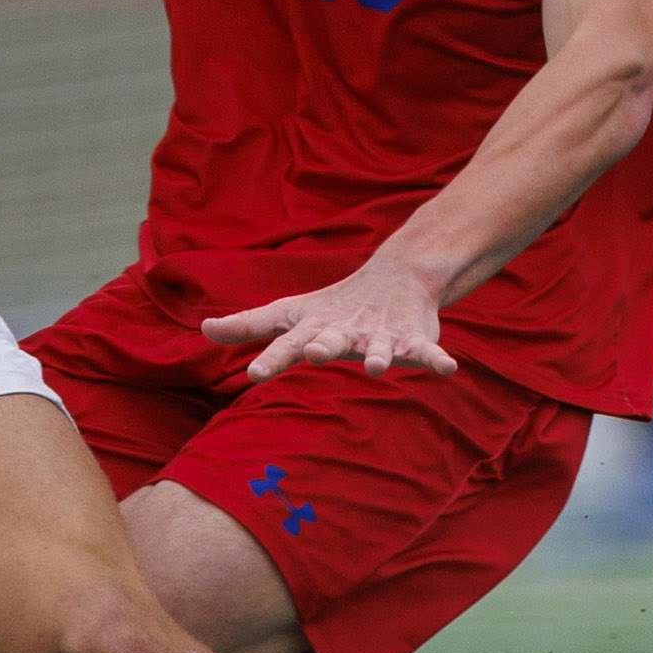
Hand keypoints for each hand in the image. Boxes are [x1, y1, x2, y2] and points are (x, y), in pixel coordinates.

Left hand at [202, 256, 458, 381]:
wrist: (393, 278)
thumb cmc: (329, 306)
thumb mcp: (287, 314)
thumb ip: (247, 326)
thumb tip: (203, 328)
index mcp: (312, 327)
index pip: (285, 344)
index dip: (270, 358)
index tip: (253, 374)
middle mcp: (344, 330)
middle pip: (331, 340)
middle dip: (323, 347)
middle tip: (315, 353)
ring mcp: (378, 334)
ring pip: (378, 346)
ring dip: (378, 355)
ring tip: (378, 367)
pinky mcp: (411, 338)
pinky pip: (426, 350)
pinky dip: (437, 358)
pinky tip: (449, 369)